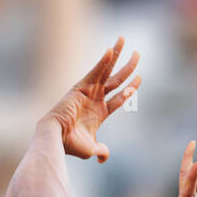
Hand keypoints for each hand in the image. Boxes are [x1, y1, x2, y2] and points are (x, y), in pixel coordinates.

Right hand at [43, 37, 139, 162]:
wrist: (57, 138)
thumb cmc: (71, 145)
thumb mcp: (92, 149)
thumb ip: (102, 151)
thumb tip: (103, 157)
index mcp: (100, 113)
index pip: (119, 97)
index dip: (130, 89)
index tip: (139, 78)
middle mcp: (95, 99)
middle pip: (116, 80)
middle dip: (128, 67)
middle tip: (138, 54)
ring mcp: (89, 92)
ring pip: (106, 71)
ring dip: (116, 55)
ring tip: (123, 39)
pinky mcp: (81, 87)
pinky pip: (95, 71)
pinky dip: (103, 61)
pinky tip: (111, 50)